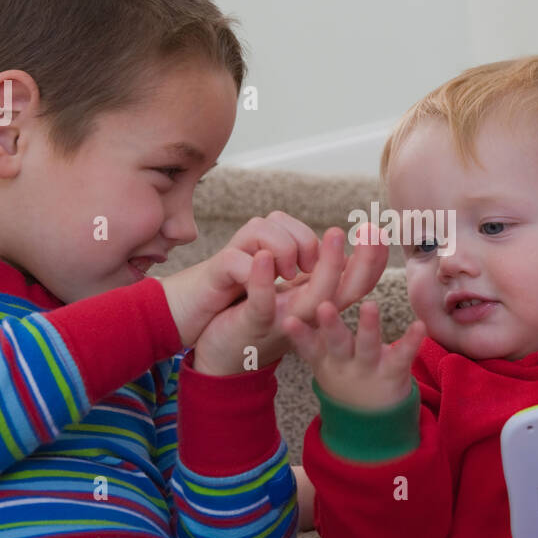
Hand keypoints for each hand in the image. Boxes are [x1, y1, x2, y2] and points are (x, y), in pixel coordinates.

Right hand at [156, 211, 322, 349]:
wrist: (191, 318)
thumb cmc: (236, 306)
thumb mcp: (278, 295)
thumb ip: (307, 281)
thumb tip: (346, 267)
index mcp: (268, 252)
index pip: (299, 227)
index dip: (322, 240)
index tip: (325, 269)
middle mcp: (250, 248)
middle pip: (281, 219)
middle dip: (305, 242)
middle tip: (307, 271)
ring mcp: (234, 257)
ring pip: (261, 227)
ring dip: (283, 249)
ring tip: (287, 277)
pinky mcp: (215, 273)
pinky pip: (234, 259)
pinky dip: (253, 272)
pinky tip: (263, 288)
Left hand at [191, 225, 391, 374]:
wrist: (225, 357)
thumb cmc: (260, 317)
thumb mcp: (295, 294)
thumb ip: (317, 275)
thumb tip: (340, 252)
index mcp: (323, 306)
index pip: (358, 283)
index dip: (374, 260)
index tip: (381, 232)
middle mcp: (312, 316)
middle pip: (349, 291)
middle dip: (365, 261)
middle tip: (371, 231)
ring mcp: (286, 321)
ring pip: (316, 298)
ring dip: (329, 265)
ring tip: (335, 233)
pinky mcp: (255, 324)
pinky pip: (262, 303)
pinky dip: (264, 280)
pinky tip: (264, 256)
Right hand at [283, 299, 426, 410]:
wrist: (370, 422)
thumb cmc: (344, 378)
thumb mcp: (324, 363)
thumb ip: (311, 338)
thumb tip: (290, 307)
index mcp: (326, 361)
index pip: (309, 346)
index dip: (298, 335)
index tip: (288, 321)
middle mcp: (345, 365)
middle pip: (336, 344)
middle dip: (331, 325)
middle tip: (324, 306)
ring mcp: (370, 369)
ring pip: (367, 347)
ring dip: (368, 327)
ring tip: (370, 305)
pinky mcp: (394, 372)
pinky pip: (403, 356)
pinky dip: (411, 341)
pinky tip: (420, 325)